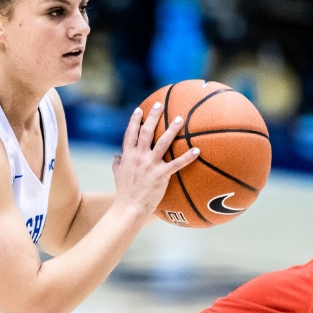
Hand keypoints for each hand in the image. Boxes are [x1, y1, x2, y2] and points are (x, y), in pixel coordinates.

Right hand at [111, 102, 198, 221]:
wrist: (129, 207)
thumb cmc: (124, 192)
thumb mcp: (117, 175)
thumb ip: (117, 163)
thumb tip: (115, 156)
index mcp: (127, 155)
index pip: (130, 133)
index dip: (134, 121)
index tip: (139, 110)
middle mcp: (138, 156)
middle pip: (146, 132)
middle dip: (153, 117)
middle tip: (160, 105)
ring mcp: (150, 165)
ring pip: (162, 143)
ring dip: (172, 130)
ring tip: (180, 119)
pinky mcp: (161, 175)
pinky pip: (176, 164)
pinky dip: (187, 157)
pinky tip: (197, 150)